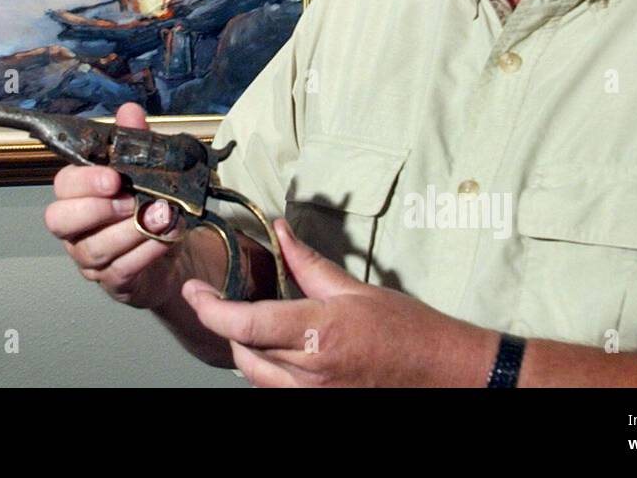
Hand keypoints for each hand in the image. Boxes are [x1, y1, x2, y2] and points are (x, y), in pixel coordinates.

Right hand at [45, 102, 183, 308]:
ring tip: (159, 217)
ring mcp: (91, 259)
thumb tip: (129, 111)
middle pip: (60, 221)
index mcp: (78, 195)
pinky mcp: (113, 282)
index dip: (85, 182)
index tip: (113, 177)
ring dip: (128, 232)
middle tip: (128, 201)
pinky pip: (121, 271)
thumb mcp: (146, 168)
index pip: (63, 186)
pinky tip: (165, 239)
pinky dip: (145, 253)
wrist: (173, 244)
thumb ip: (135, 140)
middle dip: (95, 209)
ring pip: (94, 249)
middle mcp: (76, 229)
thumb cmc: (149, 203)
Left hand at [181, 219, 497, 385]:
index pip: (244, 324)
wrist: (442, 373)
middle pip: (241, 350)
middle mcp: (309, 372)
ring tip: (251, 322)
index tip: (195, 291)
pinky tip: (274, 348)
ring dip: (244, 348)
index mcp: (316, 334)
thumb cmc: (407, 330)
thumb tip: (280, 231)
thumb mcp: (354, 289)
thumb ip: (307, 263)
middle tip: (222, 299)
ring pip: (253, 374)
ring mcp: (312, 395)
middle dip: (226, 324)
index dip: (210, 308)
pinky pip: (273, 389)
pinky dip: (264, 368)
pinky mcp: (318, 405)